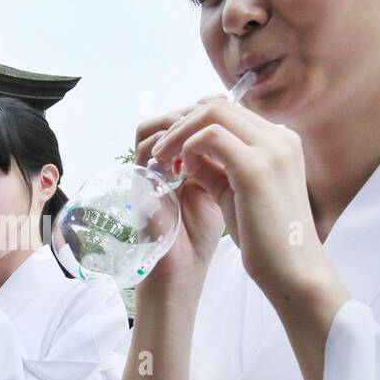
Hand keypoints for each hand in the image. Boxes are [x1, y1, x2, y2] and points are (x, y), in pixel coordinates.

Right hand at [133, 99, 228, 291]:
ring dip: (178, 128)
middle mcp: (159, 161)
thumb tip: (243, 126)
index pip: (185, 118)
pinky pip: (144, 151)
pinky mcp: (136, 185)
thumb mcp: (221, 188)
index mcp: (178, 160)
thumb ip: (224, 160)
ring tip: (204, 138)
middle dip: (193, 115)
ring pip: (151, 129)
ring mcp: (145, 171)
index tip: (231, 112)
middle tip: (217, 122)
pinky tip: (191, 156)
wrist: (183, 269)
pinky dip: (167, 146)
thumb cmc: (203, 234)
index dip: (205, 110)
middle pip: (168, 117)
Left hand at [149, 93, 330, 303]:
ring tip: (167, 162)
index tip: (175, 150)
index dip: (194, 124)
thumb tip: (186, 152)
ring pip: (212, 113)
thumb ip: (216, 167)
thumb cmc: (266, 239)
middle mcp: (281, 138)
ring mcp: (272, 150)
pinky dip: (188, 148)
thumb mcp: (236, 192)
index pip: (229, 110)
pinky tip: (183, 173)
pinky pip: (210, 137)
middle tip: (162, 153)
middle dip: (182, 125)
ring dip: (180, 133)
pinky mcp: (257, 169)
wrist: (292, 272)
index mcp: (281, 141)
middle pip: (218, 105)